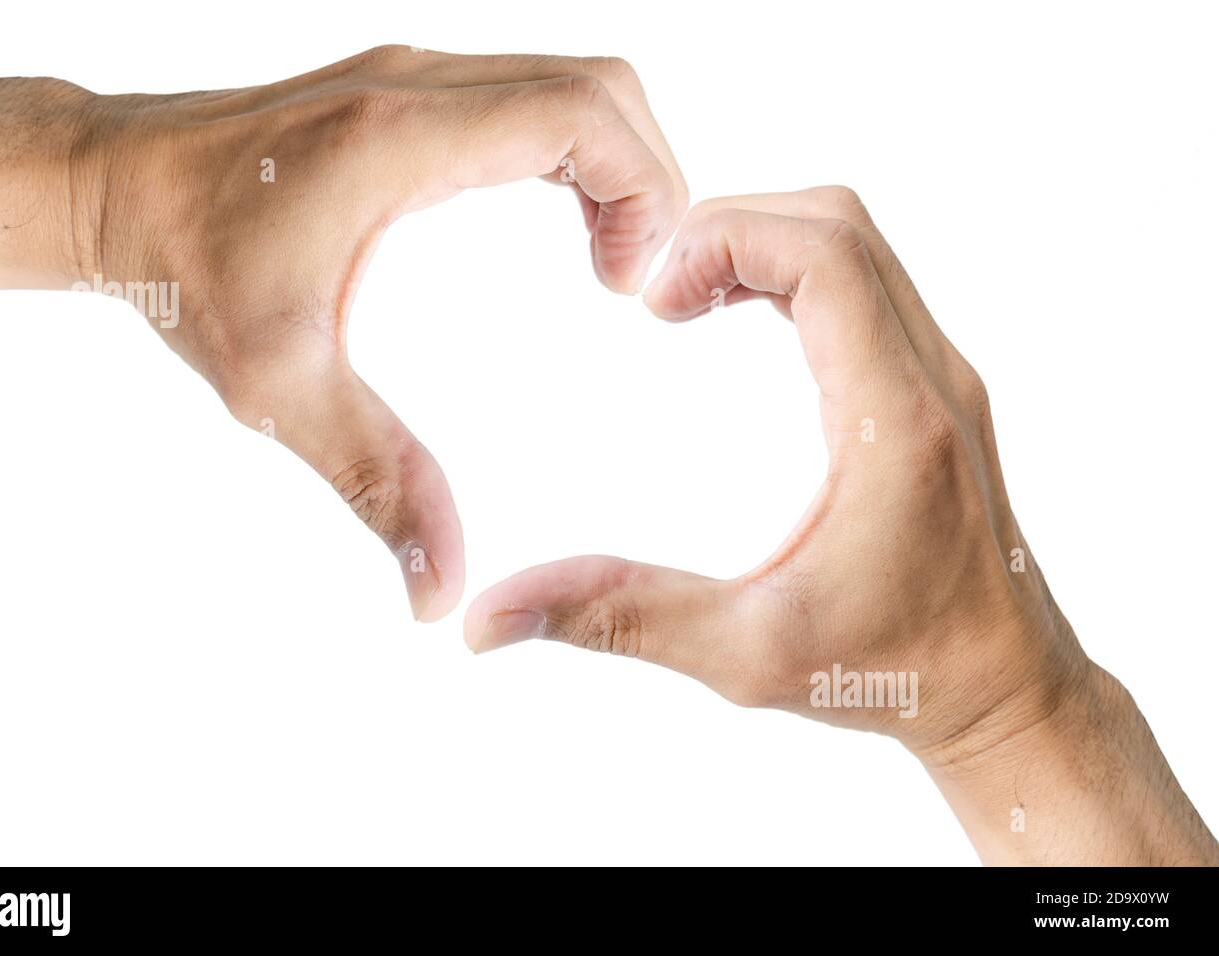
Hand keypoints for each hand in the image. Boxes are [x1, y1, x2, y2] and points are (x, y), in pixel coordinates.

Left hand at [0, 50, 686, 620]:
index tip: (633, 285)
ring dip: (620, 165)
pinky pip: (531, 97)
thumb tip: (441, 588)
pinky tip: (572, 225)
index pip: (581, 114)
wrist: (109, 187)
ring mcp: (414, 77)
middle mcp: (417, 85)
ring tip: (620, 262)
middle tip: (642, 282)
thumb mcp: (276, 385)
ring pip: (572, 85)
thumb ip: (373, 481)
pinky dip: (579, 154)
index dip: (646, 192)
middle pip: (599, 89)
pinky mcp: (409, 90)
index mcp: (398, 139)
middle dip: (652, 181)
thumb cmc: (181, 269)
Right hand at [465, 189, 1218, 864]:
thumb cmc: (891, 674)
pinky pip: (868, 284)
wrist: (1003, 689)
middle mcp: (933, 379)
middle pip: (840, 223)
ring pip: (860, 245)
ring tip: (687, 297)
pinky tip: (741, 315)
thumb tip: (490, 618)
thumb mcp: (744, 656)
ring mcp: (942, 378)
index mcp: (894, 421)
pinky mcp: (936, 389)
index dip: (725, 240)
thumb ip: (618, 619)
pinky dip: (797, 273)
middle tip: (659, 293)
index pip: (825, 254)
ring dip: (766, 243)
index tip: (655, 304)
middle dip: (733, 227)